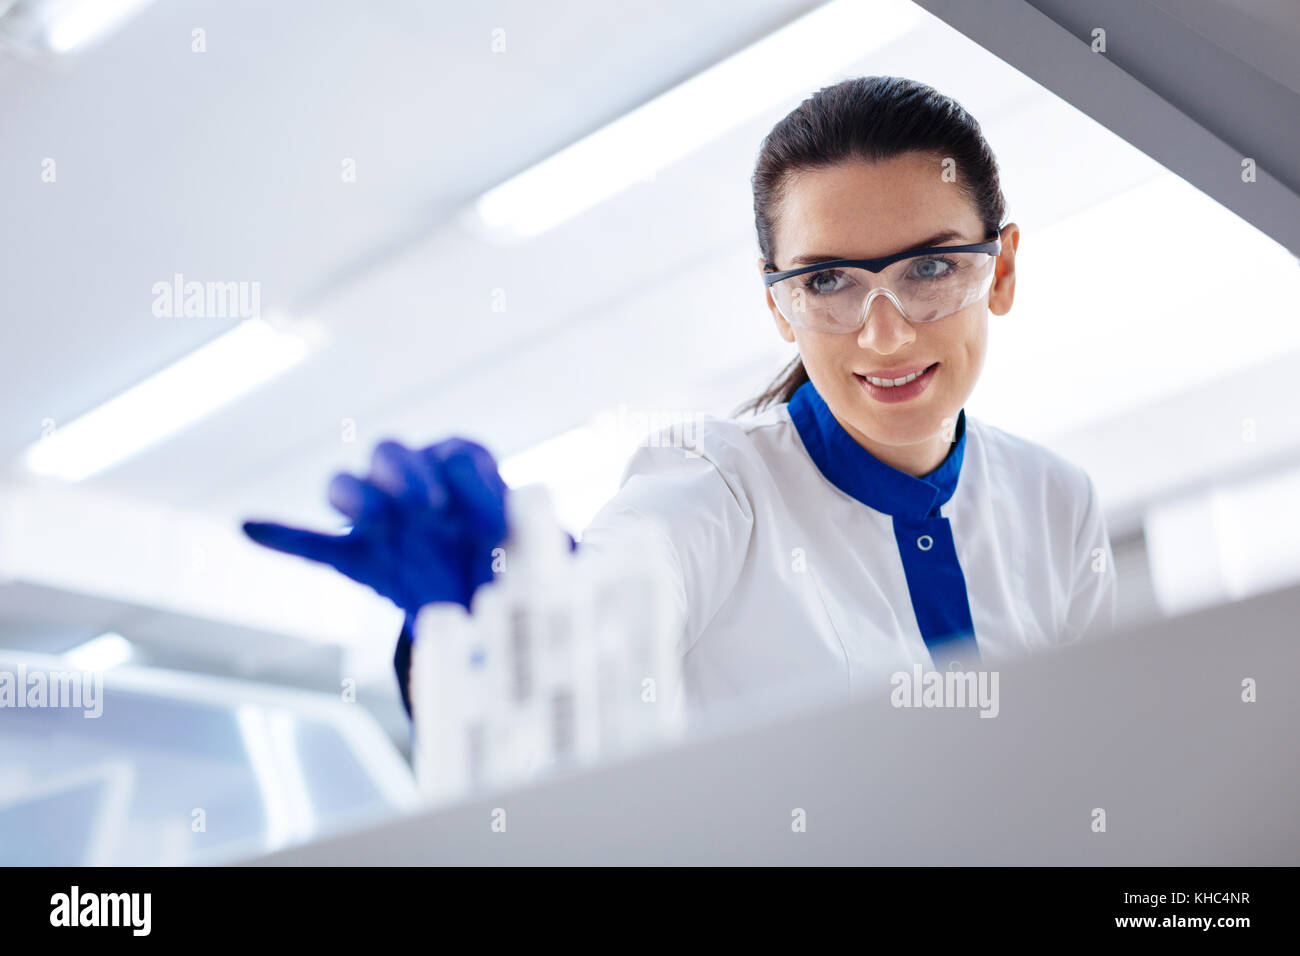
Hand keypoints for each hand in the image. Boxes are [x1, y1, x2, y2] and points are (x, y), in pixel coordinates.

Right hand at [242, 437, 508, 616]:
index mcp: (461, 464)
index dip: (474, 487)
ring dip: (354, 497)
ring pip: (345, 487)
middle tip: (430, 509)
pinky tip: (247, 526)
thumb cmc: (513, 557)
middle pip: (388, 451)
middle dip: (405, 474)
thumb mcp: (529, 542)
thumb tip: (521, 515)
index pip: (457, 457)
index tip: (491, 525)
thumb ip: (522, 528)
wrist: (489, 596)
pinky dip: (282, 535)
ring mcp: (380, 517)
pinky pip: (311, 542)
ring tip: (374, 520)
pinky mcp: (356, 556)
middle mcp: (413, 478)